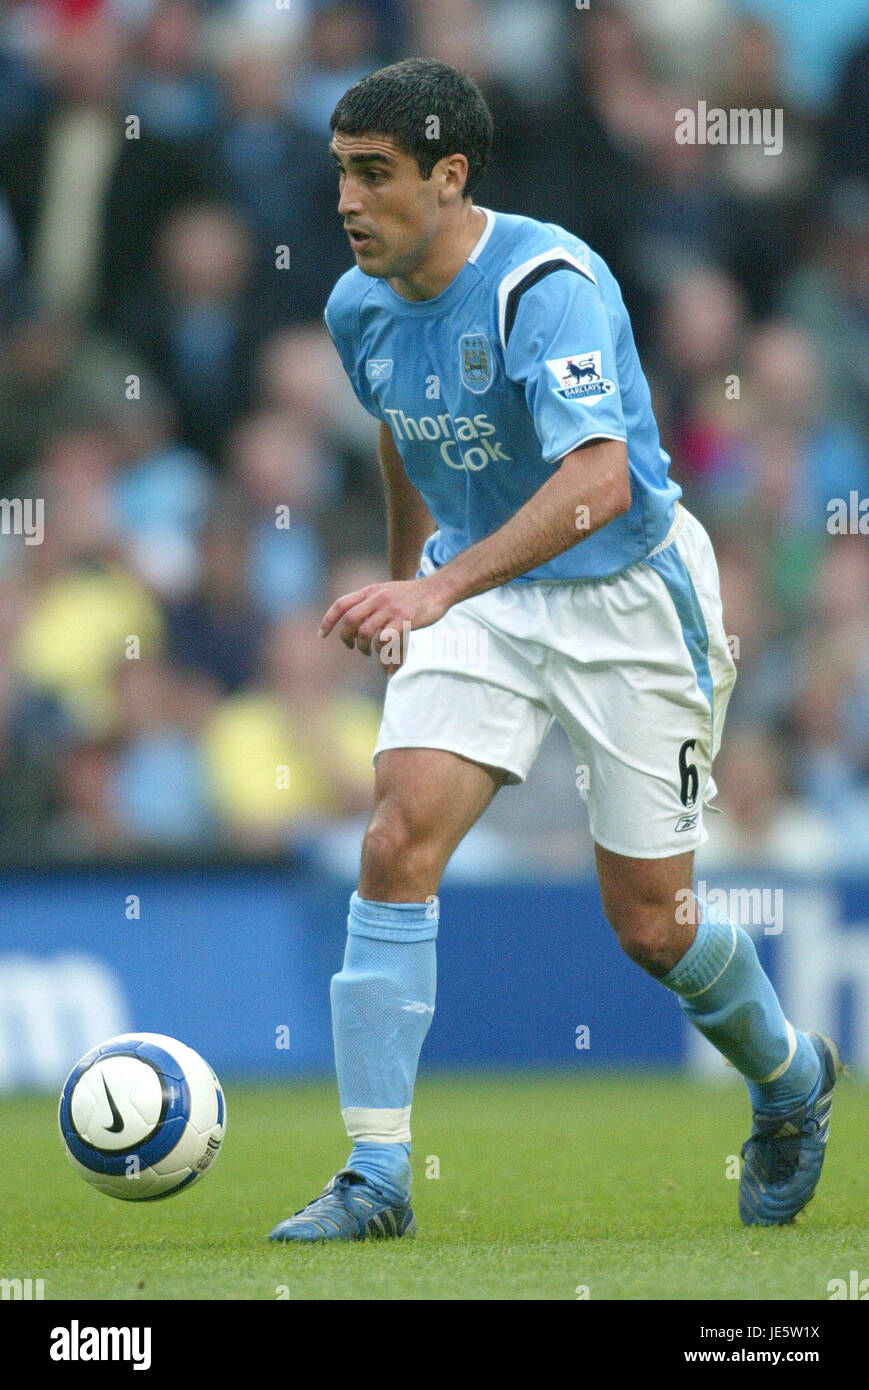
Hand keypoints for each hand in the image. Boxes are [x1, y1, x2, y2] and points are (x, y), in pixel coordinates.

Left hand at [318, 575, 451, 672]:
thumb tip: (355, 622)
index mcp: (371, 590)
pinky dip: (382, 652)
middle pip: (350, 619)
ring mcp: (391, 609)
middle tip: (351, 646)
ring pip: (366, 632)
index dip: (328, 620)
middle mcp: (378, 598)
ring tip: (368, 651)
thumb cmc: (412, 595)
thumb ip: (370, 601)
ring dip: (364, 647)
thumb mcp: (386, 591)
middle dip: (346, 637)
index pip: (341, 604)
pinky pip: (385, 639)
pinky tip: (385, 655)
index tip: (322, 635)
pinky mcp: (404, 620)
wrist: (437, 589)